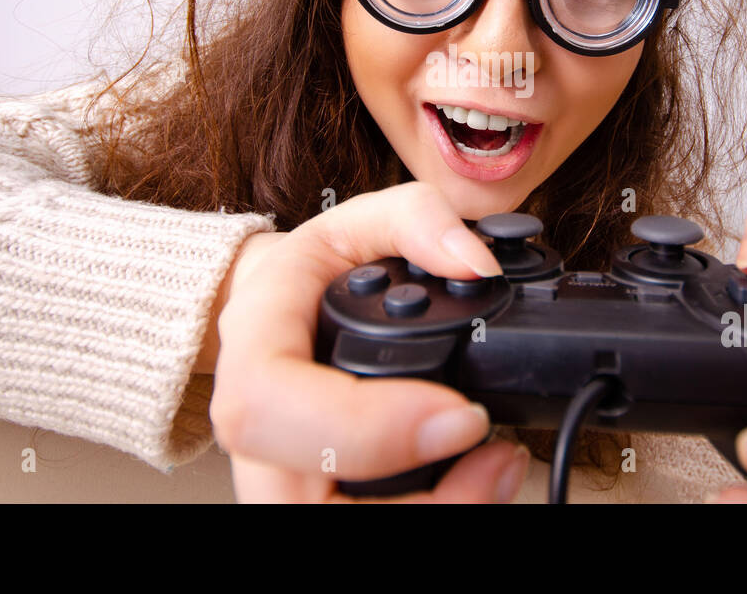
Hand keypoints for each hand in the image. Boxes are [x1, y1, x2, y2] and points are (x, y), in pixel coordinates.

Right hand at [208, 182, 530, 502]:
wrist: (281, 315)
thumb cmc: (315, 274)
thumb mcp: (361, 220)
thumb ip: (420, 218)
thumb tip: (475, 263)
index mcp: (251, 343)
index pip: (269, 404)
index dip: (362, 426)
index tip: (459, 413)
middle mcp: (254, 426)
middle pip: (297, 502)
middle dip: (410, 502)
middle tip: (496, 458)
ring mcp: (279, 475)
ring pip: (332, 529)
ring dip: (428, 515)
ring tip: (495, 472)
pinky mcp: (314, 499)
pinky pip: (356, 527)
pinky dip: (427, 513)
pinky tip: (473, 486)